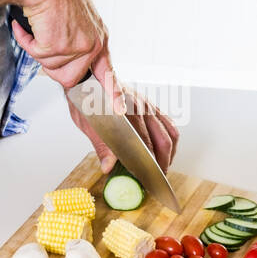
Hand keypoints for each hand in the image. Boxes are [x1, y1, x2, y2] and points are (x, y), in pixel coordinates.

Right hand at [12, 0, 112, 91]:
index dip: (112, 92)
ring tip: (39, 29)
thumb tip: (66, 63)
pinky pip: (36, 56)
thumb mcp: (75, 18)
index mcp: (99, 37)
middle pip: (70, 78)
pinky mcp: (59, 45)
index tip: (118, 109)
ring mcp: (77, 46)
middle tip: (44, 44)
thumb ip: (76, 41)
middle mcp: (92, 44)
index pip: (107, 72)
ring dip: (38, 52)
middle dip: (52, 66)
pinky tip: (27, 26)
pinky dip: (26, 42)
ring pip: (51, 69)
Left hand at [65, 82, 180, 173]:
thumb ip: (101, 146)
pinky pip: (168, 123)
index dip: (147, 164)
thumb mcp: (88, 124)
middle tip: (156, 178)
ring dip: (169, 152)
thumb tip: (108, 167)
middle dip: (162, 162)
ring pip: (170, 132)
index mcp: (126, 112)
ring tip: (163, 167)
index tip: (146, 178)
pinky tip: (165, 150)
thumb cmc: (85, 100)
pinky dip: (170, 139)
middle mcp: (141, 106)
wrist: (85, 79)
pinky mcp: (149, 104)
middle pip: (162, 140)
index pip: (144, 144)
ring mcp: (147, 104)